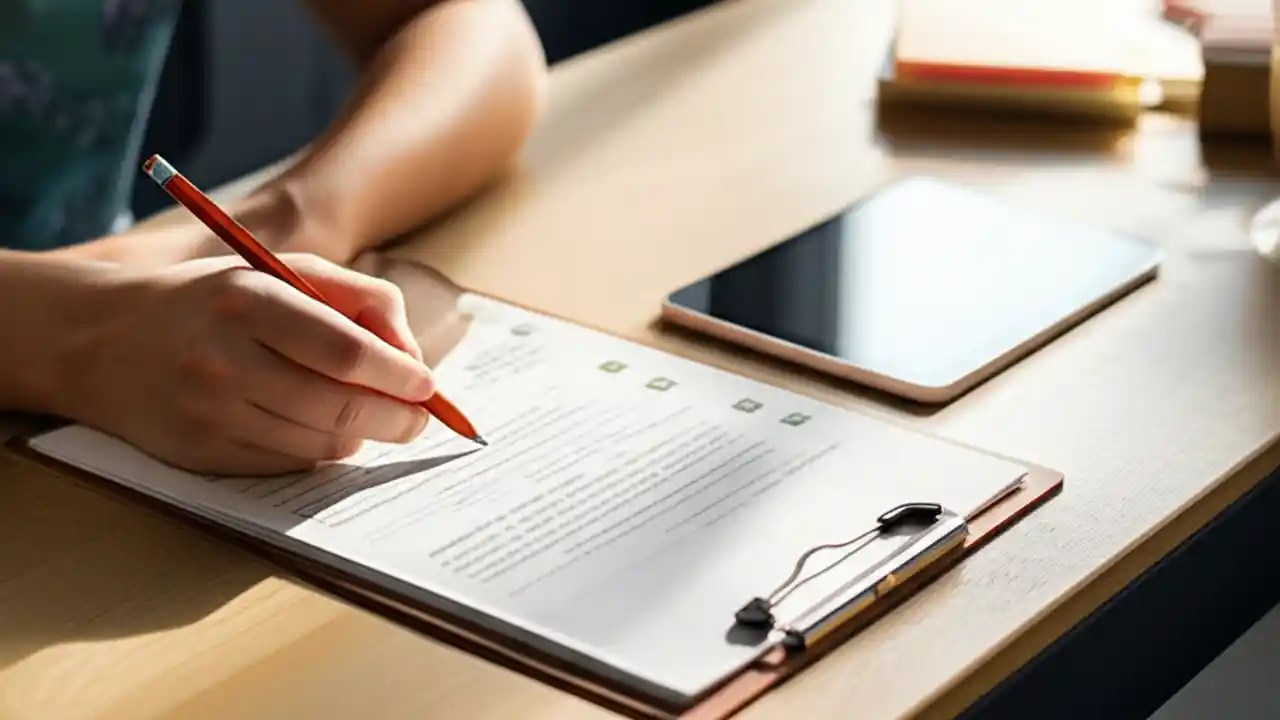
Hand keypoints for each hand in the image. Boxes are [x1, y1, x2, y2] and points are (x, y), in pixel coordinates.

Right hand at [57, 254, 434, 474]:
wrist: (101, 340)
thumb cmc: (214, 301)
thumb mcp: (281, 270)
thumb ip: (357, 297)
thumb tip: (411, 356)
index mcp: (249, 300)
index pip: (346, 352)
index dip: (398, 376)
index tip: (427, 386)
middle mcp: (223, 358)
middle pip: (339, 407)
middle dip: (395, 418)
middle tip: (418, 419)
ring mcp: (208, 412)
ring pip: (319, 444)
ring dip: (361, 438)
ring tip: (375, 421)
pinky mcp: (200, 454)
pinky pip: (286, 466)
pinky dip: (320, 453)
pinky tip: (324, 432)